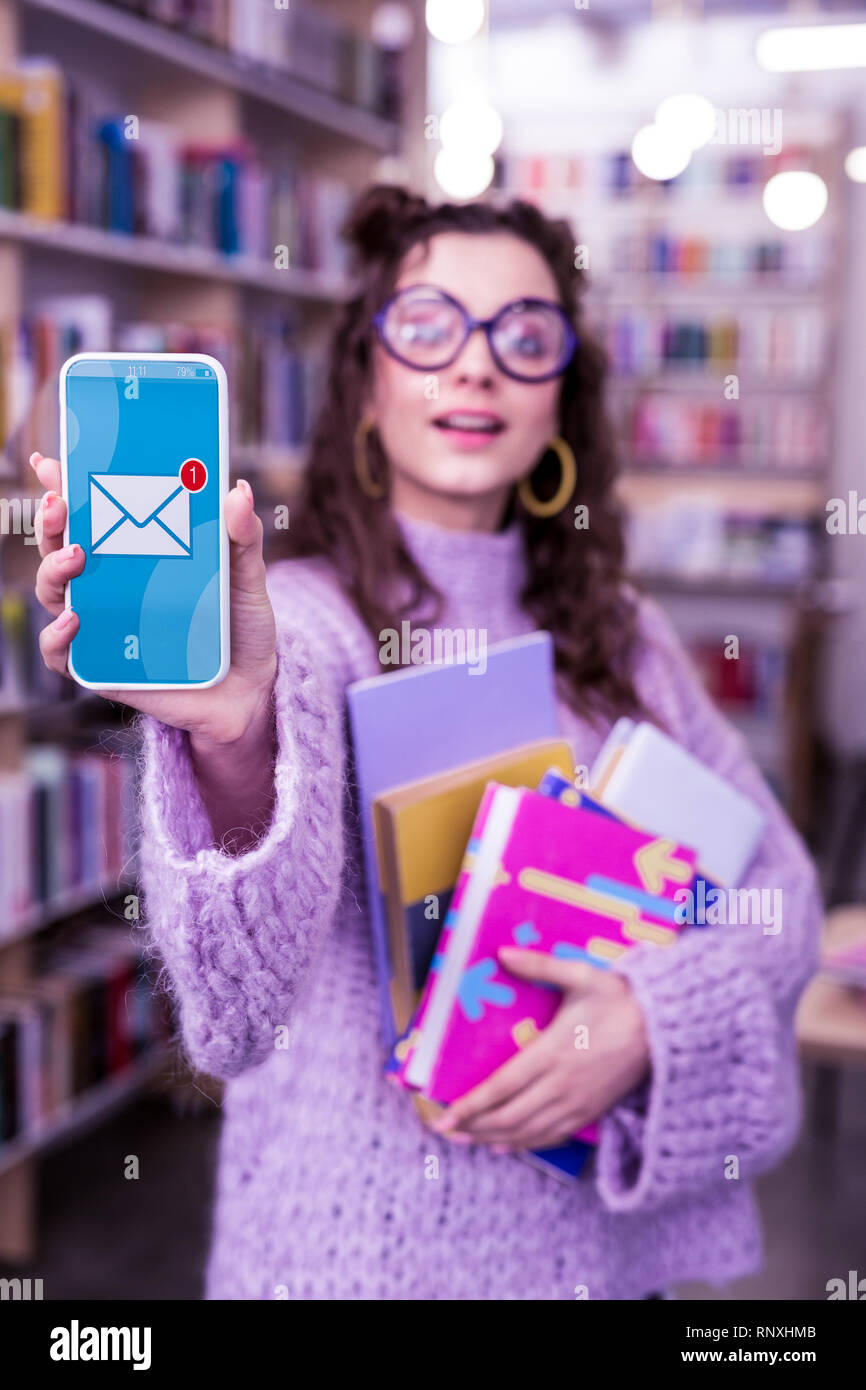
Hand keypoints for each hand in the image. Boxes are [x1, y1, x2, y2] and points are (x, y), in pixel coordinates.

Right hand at [30, 451, 276, 745]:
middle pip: (61, 545)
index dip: (64, 485)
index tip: (52, 462)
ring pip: (54, 591)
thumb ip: (242, 536)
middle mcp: (111, 585)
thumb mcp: (247, 576)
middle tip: (60, 502)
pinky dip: (57, 636)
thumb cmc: (241, 626)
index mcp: (137, 553)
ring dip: (52, 569)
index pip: (91, 513)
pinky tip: (75, 618)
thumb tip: (239, 491)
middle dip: (51, 519)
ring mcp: (103, 624)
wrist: (252, 691)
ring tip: (77, 556)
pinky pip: (61, 653)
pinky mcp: (103, 667)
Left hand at [431, 948, 650, 1151]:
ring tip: (466, 1141)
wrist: (665, 1029)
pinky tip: (506, 1146)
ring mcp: (577, 1103)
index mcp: (553, 1052)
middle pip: (508, 1117)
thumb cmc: (621, 999)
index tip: (444, 1115)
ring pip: (527, 1132)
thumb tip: (503, 952)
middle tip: (445, 1131)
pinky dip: (525, 1144)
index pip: (501, 1087)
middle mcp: (561, 1085)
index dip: (470, 1106)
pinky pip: (552, 1136)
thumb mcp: (581, 976)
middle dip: (473, 1127)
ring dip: (493, 1139)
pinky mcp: (591, 1112)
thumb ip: (539, 965)